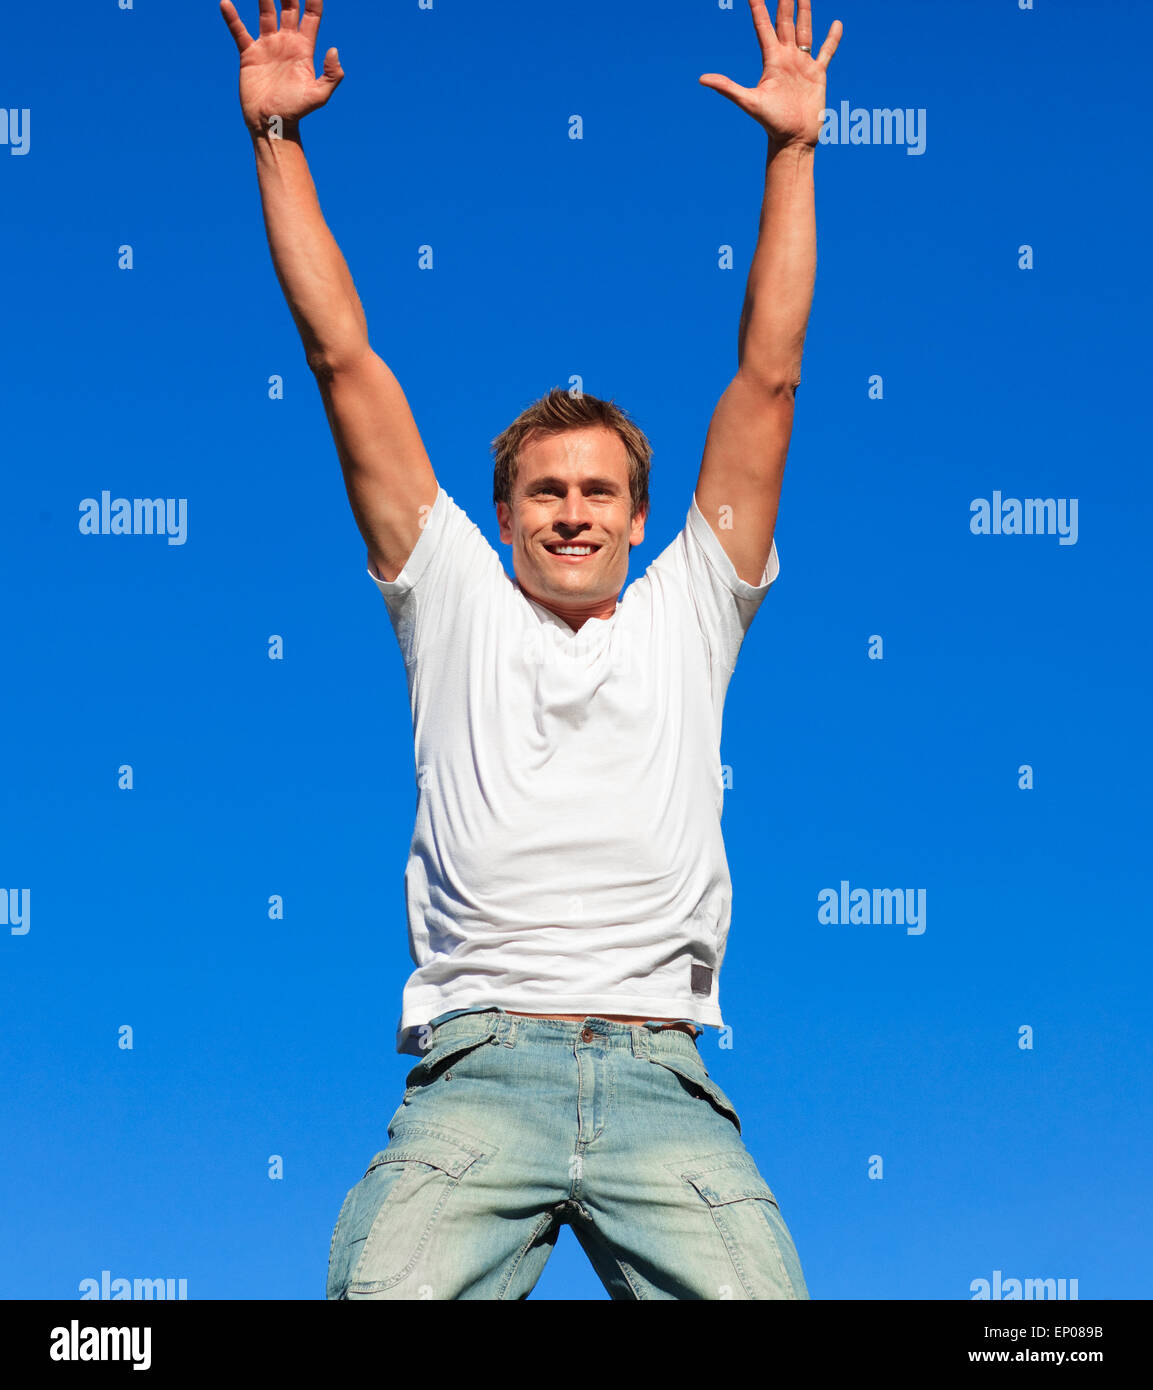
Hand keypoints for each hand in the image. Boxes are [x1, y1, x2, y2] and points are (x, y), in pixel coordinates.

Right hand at [220, 0, 343, 133]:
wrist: (271, 123)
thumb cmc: (296, 111)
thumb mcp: (319, 95)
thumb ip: (330, 74)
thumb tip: (333, 50)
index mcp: (304, 48)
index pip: (311, 16)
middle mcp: (286, 42)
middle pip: (288, 7)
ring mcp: (267, 46)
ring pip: (265, 12)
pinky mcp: (249, 53)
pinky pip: (239, 31)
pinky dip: (232, 17)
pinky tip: (225, 2)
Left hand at [699, 0, 841, 147]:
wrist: (793, 140)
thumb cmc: (771, 123)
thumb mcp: (749, 102)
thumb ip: (727, 87)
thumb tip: (701, 79)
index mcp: (771, 61)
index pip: (763, 27)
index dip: (758, 8)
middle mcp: (786, 58)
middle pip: (784, 22)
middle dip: (784, 2)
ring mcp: (802, 64)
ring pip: (804, 31)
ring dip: (805, 12)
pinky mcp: (817, 74)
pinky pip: (826, 52)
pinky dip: (832, 39)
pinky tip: (836, 23)